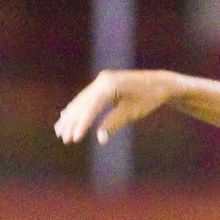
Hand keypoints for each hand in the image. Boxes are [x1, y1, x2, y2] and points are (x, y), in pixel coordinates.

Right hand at [55, 69, 178, 145]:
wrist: (160, 83)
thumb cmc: (149, 98)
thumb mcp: (133, 112)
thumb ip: (115, 123)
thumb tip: (101, 138)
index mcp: (109, 85)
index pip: (90, 107)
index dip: (82, 125)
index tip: (74, 139)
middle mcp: (102, 80)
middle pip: (82, 104)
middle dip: (72, 122)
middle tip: (63, 139)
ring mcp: (102, 80)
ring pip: (82, 100)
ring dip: (71, 116)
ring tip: (59, 131)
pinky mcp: (104, 83)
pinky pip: (87, 97)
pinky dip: (77, 108)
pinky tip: (66, 115)